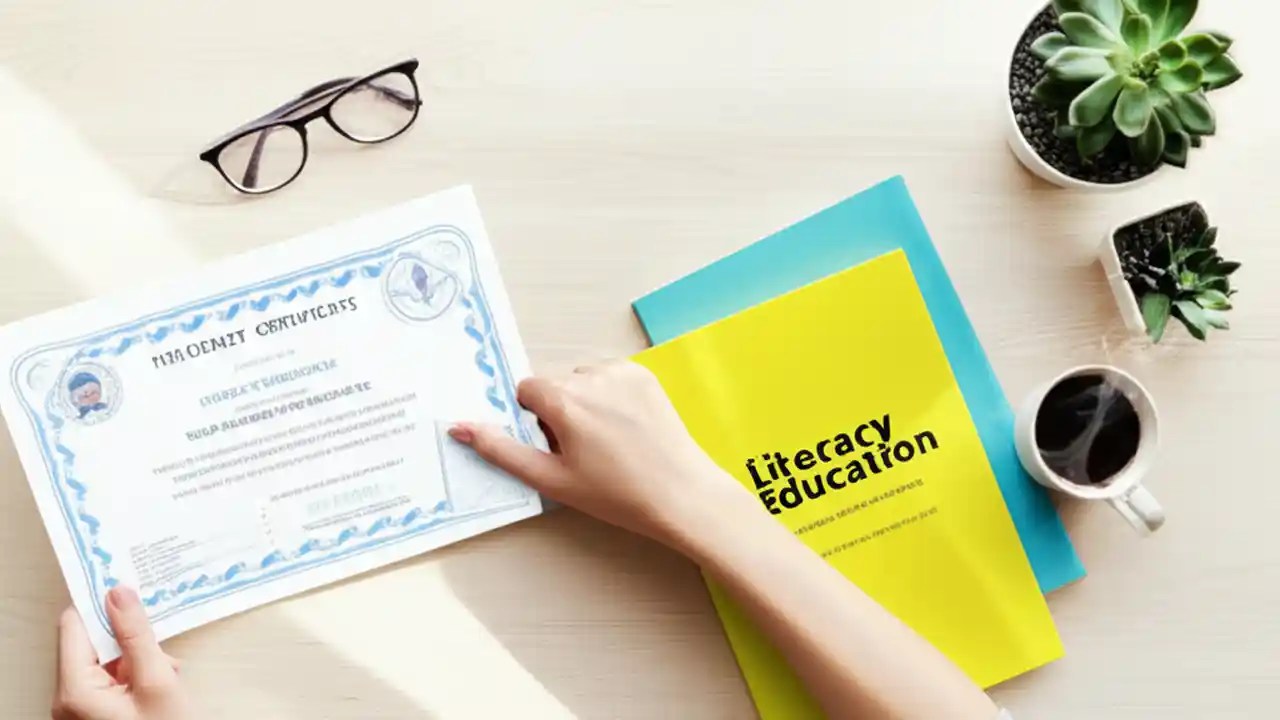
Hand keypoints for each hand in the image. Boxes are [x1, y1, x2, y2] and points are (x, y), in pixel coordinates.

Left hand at [54, 587, 191, 719]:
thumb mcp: (157, 683)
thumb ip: (137, 636)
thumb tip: (119, 594)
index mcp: (75, 691)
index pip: (74, 626)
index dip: (100, 603)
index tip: (125, 584)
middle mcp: (68, 699)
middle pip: (90, 642)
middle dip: (126, 635)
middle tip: (157, 637)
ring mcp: (80, 707)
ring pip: (103, 659)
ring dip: (135, 655)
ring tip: (165, 670)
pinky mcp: (93, 712)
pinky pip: (108, 677)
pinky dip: (134, 672)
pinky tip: (158, 680)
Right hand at [449, 359, 746, 548]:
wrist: (680, 494)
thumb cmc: (615, 494)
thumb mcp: (551, 479)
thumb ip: (500, 450)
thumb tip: (458, 427)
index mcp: (564, 400)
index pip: (526, 391)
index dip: (536, 421)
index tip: (556, 447)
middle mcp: (591, 376)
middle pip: (555, 385)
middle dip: (559, 411)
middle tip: (584, 451)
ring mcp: (622, 372)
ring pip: (583, 380)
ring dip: (585, 402)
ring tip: (609, 442)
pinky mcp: (645, 375)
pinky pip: (611, 377)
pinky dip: (611, 396)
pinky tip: (627, 428)